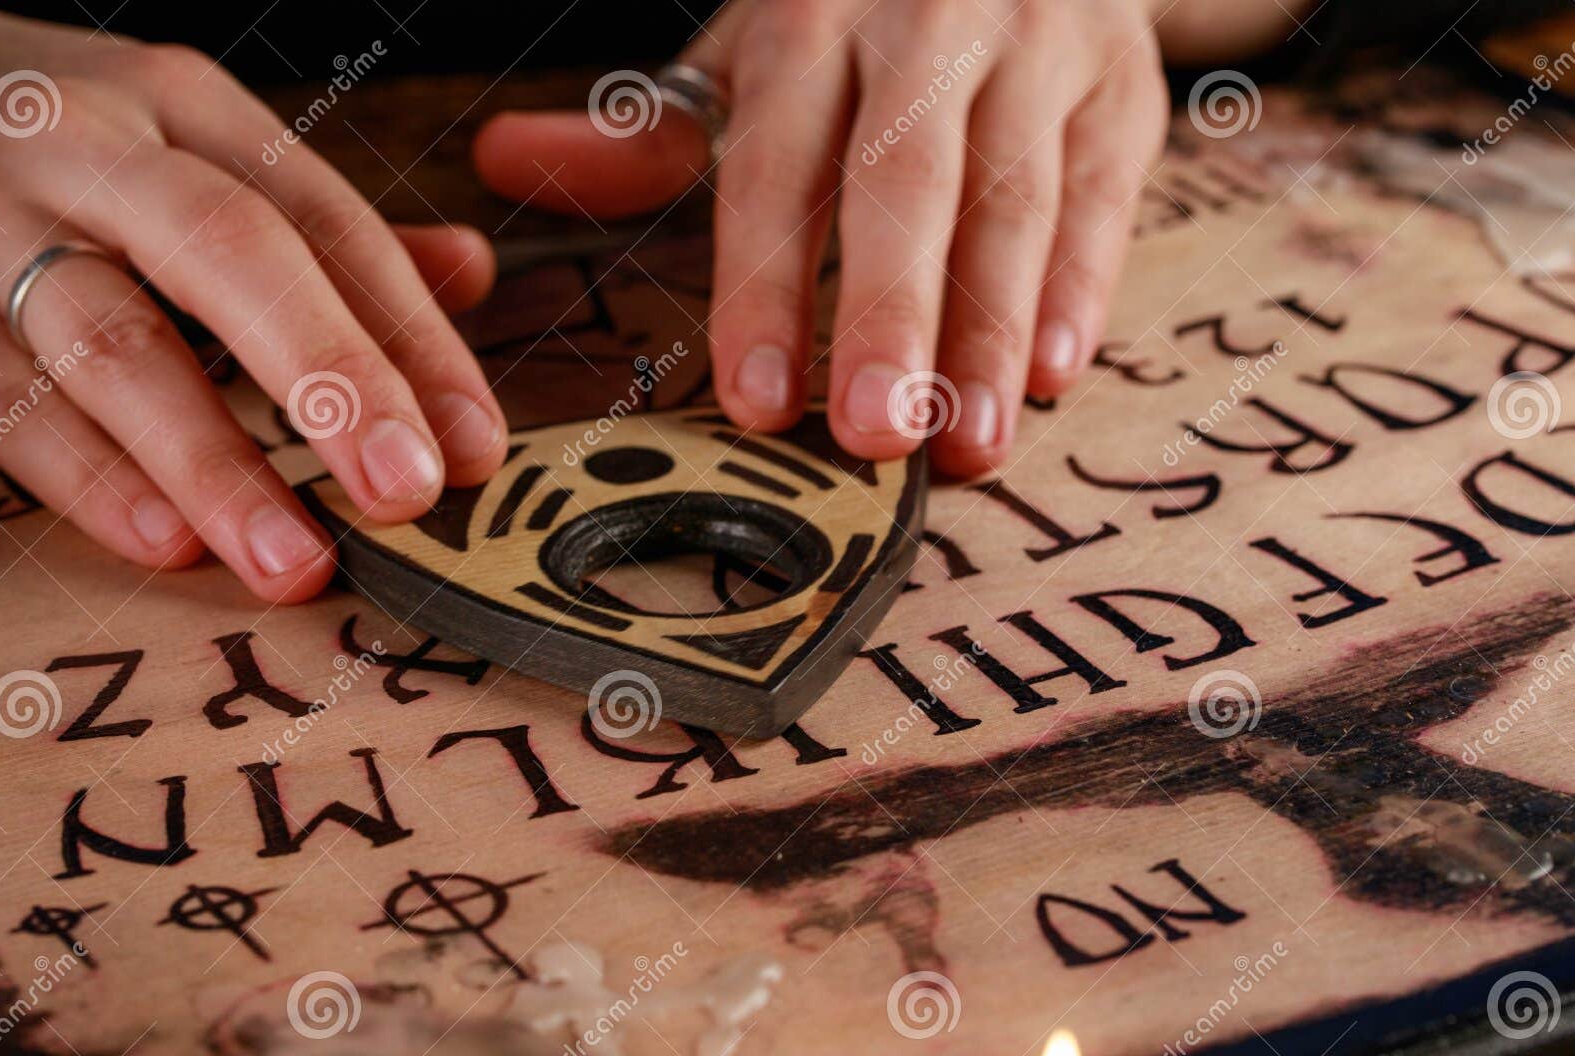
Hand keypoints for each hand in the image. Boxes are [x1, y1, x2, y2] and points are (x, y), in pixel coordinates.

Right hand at [0, 11, 505, 602]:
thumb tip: (470, 270)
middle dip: (331, 375)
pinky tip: (160, 539)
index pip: (324, 221)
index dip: (410, 337)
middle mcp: (86, 148)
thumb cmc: (53, 152)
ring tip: (293, 559)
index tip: (475, 447)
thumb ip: (320, 226)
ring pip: (109, 341)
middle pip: (229, 253)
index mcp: (180, 107)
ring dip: (211, 462)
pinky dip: (85, 476)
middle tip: (405, 490)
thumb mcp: (184, 149)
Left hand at [474, 0, 1171, 476]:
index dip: (765, 285)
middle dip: (890, 314)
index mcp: (811, 12)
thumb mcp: (754, 48)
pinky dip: (1080, 284)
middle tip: (875, 438)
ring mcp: (1037, 45)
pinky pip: (1103, 190)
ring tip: (968, 444)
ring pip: (1012, 197)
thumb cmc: (862, 12)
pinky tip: (1050, 374)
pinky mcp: (1120, 84)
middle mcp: (926, 19)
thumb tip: (502, 160)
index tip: (758, 402)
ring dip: (988, 329)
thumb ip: (648, 127)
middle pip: (904, 180)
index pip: (776, 160)